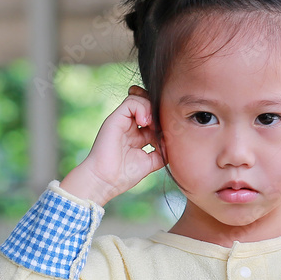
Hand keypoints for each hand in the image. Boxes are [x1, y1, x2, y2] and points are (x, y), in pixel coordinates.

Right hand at [59, 86, 164, 205]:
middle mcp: (130, 126)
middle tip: (162, 126)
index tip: (168, 132)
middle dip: (158, 110)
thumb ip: (162, 152)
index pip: (154, 118)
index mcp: (138, 136)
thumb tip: (174, 142)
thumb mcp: (151, 162)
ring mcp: (122, 122)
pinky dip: (142, 108)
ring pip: (140, 99)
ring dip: (151, 109)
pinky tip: (145, 122)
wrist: (106, 180)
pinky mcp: (115, 119)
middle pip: (147, 104)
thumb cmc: (124, 175)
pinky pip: (131, 102)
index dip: (164, 120)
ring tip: (152, 125)